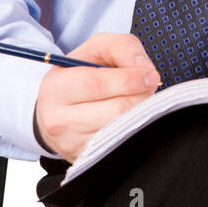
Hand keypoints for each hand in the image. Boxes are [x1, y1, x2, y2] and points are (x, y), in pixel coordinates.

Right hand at [35, 32, 161, 161]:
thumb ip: (121, 47)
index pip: (99, 84)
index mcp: (56, 88)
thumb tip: (144, 69)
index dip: (131, 79)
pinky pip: (120, 144)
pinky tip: (129, 117)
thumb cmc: (80, 75)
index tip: (151, 75)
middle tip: (148, 86)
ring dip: (140, 112)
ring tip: (138, 99)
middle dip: (141, 96)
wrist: (56, 110)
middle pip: (116, 110)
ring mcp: (71, 144)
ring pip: (122, 129)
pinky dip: (132, 128)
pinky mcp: (84, 159)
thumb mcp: (95, 49)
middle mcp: (59, 119)